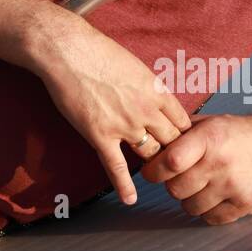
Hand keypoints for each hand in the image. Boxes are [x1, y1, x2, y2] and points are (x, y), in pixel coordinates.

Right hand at [33, 16, 191, 205]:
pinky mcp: (100, 135)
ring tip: (155, 174)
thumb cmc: (97, 51)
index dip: (183, 134)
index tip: (180, 141)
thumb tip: (151, 98)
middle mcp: (146, 110)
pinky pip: (116, 167)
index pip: (183, 121)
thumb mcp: (134, 66)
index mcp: (156, 90)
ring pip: (151, 154)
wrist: (68, 51)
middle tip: (172, 162)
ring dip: (153, 163)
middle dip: (174, 152)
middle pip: (172, 141)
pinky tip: (130, 199)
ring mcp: (124, 125)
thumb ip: (147, 87)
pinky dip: (124, 185)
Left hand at [138, 113, 251, 224]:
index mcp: (209, 139)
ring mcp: (234, 186)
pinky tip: (213, 195)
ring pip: (190, 206)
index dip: (154, 170)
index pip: (170, 162)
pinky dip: (207, 210)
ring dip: (189, 198)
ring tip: (199, 184)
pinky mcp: (245, 204)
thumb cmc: (240, 132)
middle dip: (172, 183)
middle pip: (176, 188)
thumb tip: (150, 142)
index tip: (151, 171)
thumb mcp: (210, 122)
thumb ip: (180, 131)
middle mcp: (221, 164)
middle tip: (180, 176)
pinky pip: (210, 218)